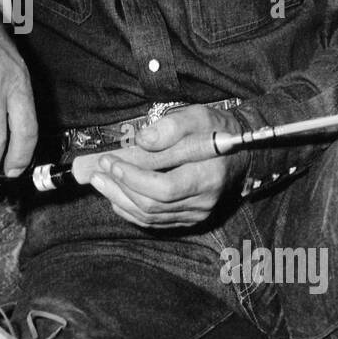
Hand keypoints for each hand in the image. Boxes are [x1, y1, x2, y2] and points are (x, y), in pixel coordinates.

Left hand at [89, 104, 248, 229]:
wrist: (238, 153)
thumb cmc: (216, 132)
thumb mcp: (198, 117)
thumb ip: (171, 127)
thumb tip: (142, 141)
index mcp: (208, 177)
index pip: (164, 188)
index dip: (133, 178)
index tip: (112, 162)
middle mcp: (203, 202)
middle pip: (152, 205)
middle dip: (119, 187)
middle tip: (98, 170)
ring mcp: (195, 214)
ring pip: (149, 216)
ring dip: (119, 199)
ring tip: (100, 180)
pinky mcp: (187, 218)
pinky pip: (153, 221)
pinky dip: (130, 210)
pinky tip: (116, 195)